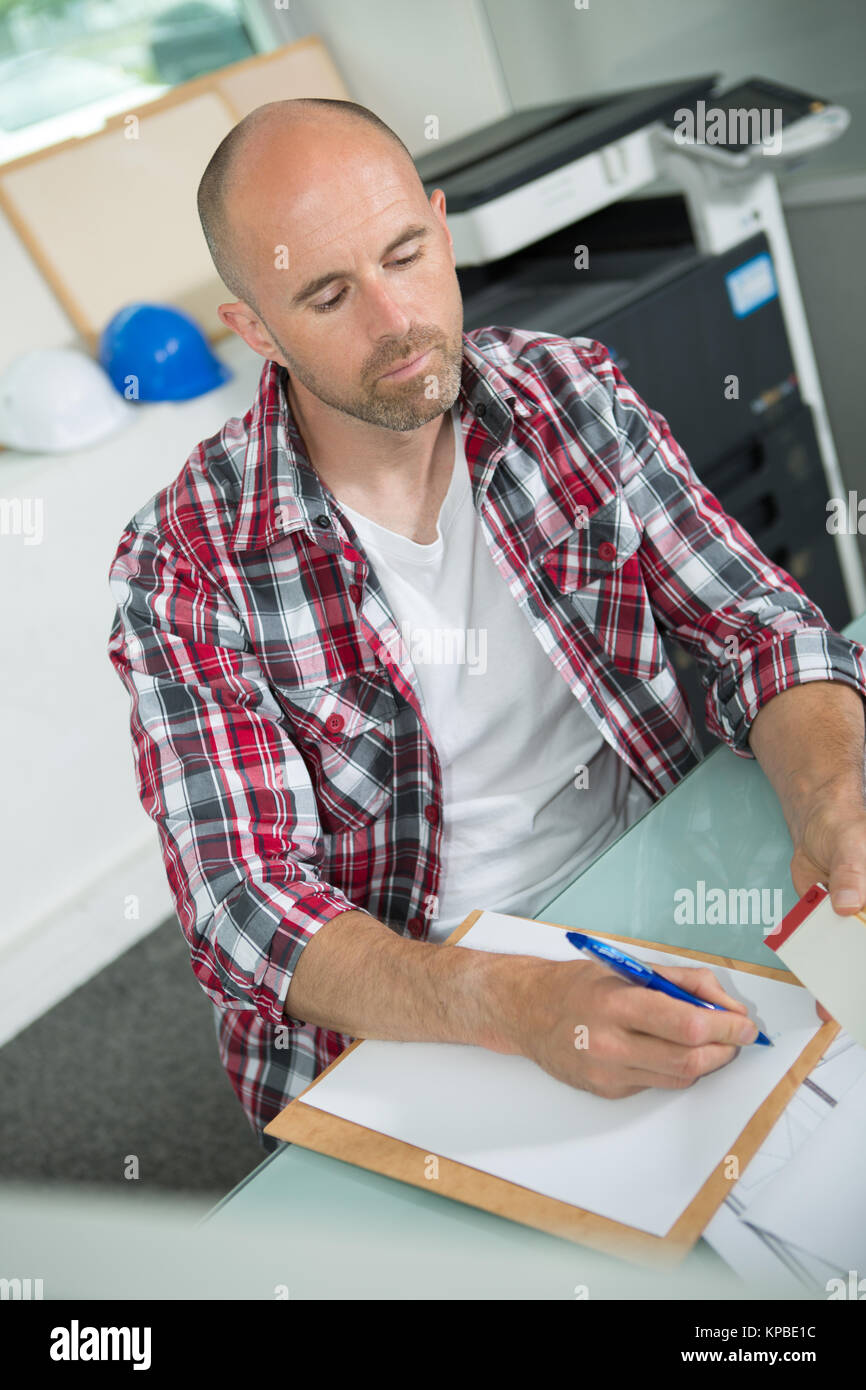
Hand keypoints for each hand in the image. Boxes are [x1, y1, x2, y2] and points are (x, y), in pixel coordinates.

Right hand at [519, 958, 757, 1097]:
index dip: (726, 1027)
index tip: (745, 1024)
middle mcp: (610, 1043)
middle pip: (689, 1060)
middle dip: (724, 1049)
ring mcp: (607, 1073)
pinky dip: (674, 1069)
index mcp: (617, 1003)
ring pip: (679, 1078)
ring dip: (705, 1061)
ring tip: (706, 1041)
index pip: (688, 1024)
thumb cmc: (578, 985)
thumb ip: (681, 982)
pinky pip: (657, 1084)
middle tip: (736, 1037)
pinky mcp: (607, 1091)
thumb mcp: (627, 968)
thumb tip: (725, 1004)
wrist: (526, 1012)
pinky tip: (665, 1049)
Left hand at [790, 793, 865, 1023]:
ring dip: (842, 984)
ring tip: (832, 1011)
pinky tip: (818, 993)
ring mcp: (852, 922)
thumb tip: (850, 904)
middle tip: (851, 1009)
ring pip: (850, 959)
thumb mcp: (850, 846)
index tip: (863, 988)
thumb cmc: (844, 828)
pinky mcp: (828, 922)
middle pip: (863, 954)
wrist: (817, 823)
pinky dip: (821, 969)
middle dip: (858, 982)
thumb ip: (852, 874)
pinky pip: (825, 948)